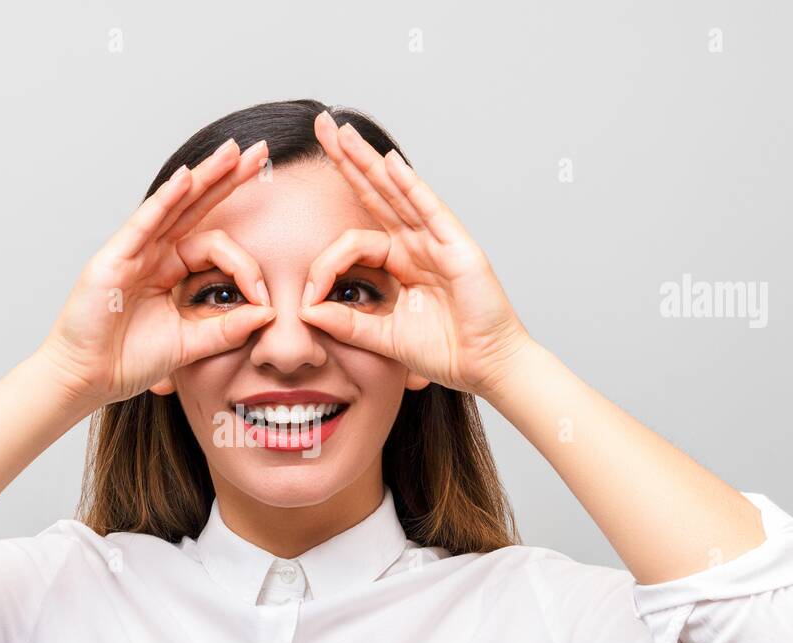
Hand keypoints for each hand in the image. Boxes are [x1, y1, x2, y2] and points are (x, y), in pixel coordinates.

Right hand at [37, 137, 276, 406]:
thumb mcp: (191, 344)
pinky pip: (145, 222)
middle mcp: (154, 253)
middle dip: (228, 179)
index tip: (264, 295)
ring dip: (205, 177)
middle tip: (260, 152)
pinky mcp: (114, 258)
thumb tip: (269, 313)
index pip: (216, 246)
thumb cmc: (130, 360)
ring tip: (233, 151)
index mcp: (172, 270)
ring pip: (175, 205)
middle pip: (197, 207)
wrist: (88, 378)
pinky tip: (188, 178)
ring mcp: (133, 252)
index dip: (246, 265)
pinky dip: (166, 200)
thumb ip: (229, 329)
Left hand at [299, 111, 534, 398]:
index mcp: (401, 263)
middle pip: (375, 193)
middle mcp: (417, 245)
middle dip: (347, 160)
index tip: (308, 296)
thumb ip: (346, 324)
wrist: (486, 367)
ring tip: (342, 131)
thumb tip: (306, 311)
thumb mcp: (383, 339)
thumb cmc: (446, 352)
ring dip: (369, 161)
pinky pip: (429, 210)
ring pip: (397, 192)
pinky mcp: (458, 248)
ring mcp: (438, 242)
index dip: (325, 262)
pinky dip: (410, 186)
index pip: (354, 241)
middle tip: (320, 125)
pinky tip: (390, 162)